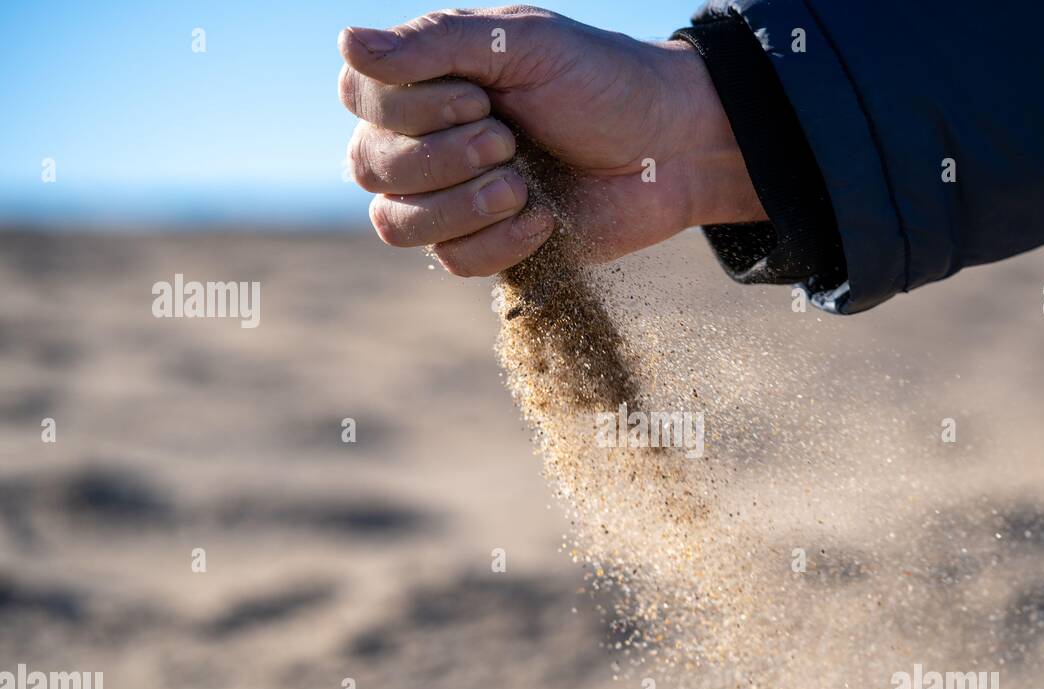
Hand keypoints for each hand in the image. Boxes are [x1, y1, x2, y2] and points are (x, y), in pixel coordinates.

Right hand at [338, 5, 765, 274]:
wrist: (672, 148)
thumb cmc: (601, 82)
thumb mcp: (524, 44)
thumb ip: (437, 45)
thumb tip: (344, 43)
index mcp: (426, 81)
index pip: (358, 96)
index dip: (410, 108)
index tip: (482, 97)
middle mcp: (425, 139)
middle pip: (368, 166)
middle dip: (442, 158)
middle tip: (509, 139)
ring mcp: (452, 199)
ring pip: (396, 224)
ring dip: (463, 205)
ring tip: (523, 184)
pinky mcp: (489, 248)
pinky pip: (454, 263)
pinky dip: (501, 242)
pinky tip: (545, 220)